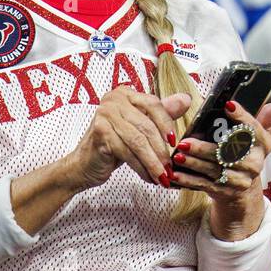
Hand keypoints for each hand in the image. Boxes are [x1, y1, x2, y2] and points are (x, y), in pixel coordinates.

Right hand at [69, 87, 190, 188]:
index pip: (153, 104)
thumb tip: (186, 99)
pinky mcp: (100, 133)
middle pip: (146, 125)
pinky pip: (127, 152)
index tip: (174, 142)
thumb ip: (162, 113)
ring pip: (138, 141)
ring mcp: (104, 115)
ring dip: (153, 162)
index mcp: (126, 93)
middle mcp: (113, 100)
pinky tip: (148, 177)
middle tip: (170, 168)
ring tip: (162, 176)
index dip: (166, 123)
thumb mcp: (139, 127)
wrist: (85, 163)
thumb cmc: (114, 144)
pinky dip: (141, 168)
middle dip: (161, 150)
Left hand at [170, 99, 270, 240]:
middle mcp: (255, 164)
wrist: (241, 191)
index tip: (228, 104)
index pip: (254, 128)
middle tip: (185, 142)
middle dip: (205, 148)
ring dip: (193, 164)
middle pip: (228, 154)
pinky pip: (205, 185)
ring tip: (178, 156)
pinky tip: (176, 174)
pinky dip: (189, 180)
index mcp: (263, 144)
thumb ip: (263, 118)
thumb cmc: (242, 153)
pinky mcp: (227, 193)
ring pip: (214, 170)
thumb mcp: (253, 137)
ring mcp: (241, 180)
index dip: (242, 116)